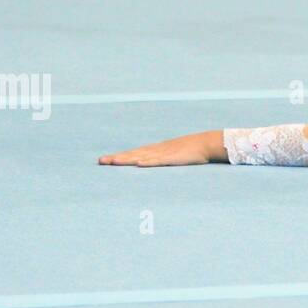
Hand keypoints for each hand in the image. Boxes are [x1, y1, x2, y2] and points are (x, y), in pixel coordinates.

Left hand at [99, 131, 213, 165]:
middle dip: (117, 158)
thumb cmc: (191, 150)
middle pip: (134, 154)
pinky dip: (148, 161)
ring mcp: (164, 153)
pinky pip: (159, 161)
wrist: (206, 143)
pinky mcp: (173, 158)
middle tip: (101, 161)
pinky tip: (139, 163)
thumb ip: (163, 158)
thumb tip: (152, 164)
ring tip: (114, 161)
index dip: (119, 156)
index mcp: (156, 150)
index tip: (105, 160)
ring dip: (128, 159)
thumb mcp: (174, 153)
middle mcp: (157, 150)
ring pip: (142, 157)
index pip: (134, 153)